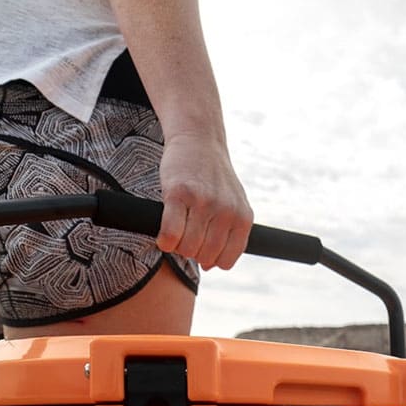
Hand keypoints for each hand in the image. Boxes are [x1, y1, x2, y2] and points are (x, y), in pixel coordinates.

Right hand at [156, 133, 252, 270]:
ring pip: (187, 247)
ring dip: (176, 247)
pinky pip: (171, 233)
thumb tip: (212, 266)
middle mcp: (226, 211)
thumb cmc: (213, 176)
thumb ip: (230, 232)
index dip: (210, 261)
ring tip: (175, 233)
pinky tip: (163, 235)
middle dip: (191, 253)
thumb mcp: (234, 203)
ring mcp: (203, 202)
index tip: (200, 250)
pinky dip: (164, 241)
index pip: (227, 260)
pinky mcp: (179, 194)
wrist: (199, 139)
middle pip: (205, 256)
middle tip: (185, 238)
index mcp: (243, 218)